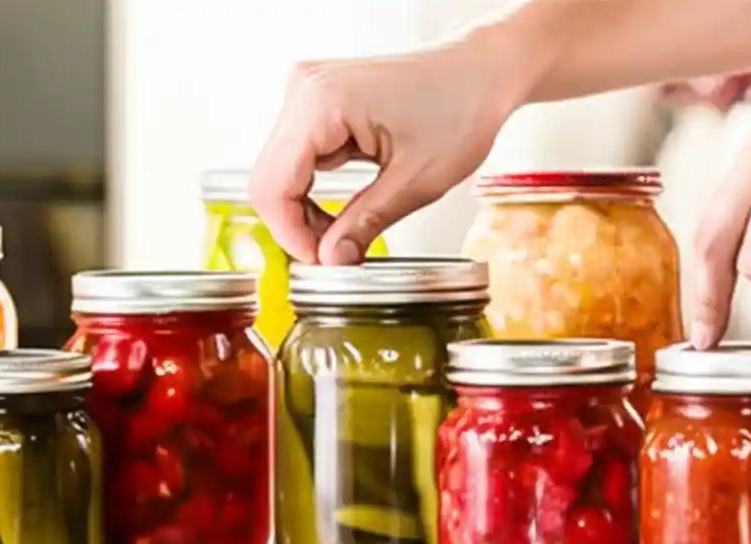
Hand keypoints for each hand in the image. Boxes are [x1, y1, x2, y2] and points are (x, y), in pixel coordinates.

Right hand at [248, 44, 518, 264]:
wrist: (481, 72)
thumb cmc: (461, 108)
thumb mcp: (417, 181)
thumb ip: (366, 223)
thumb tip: (330, 261)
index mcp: (322, 102)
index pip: (272, 186)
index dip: (291, 235)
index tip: (322, 263)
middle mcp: (305, 90)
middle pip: (269, 180)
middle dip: (297, 227)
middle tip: (337, 256)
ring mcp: (308, 94)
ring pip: (280, 173)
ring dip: (305, 212)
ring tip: (346, 235)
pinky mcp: (318, 104)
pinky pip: (298, 160)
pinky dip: (315, 193)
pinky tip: (343, 211)